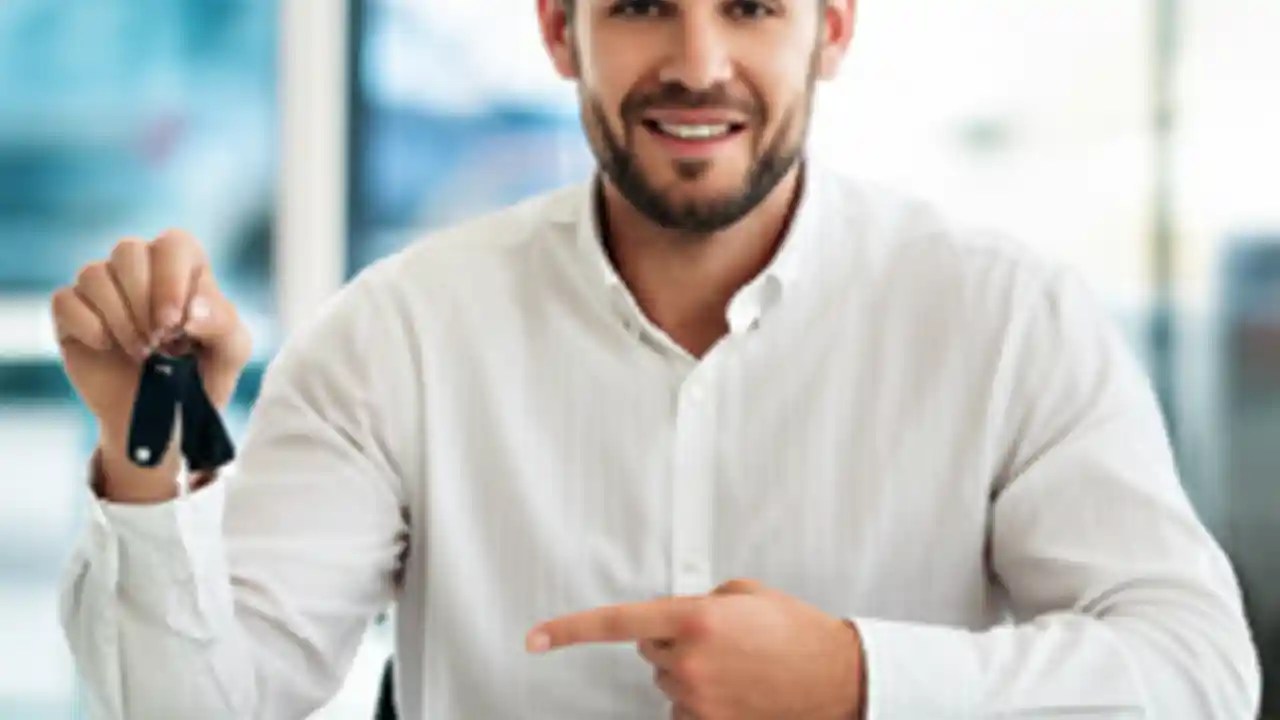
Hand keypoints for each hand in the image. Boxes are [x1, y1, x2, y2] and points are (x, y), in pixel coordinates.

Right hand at [49, 230, 251, 500]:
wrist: (162, 417)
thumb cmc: (201, 375)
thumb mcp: (230, 353)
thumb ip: (224, 324)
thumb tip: (193, 311)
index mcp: (184, 267)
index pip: (174, 243)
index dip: (172, 278)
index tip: (176, 322)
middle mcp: (140, 267)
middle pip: (128, 250)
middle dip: (144, 300)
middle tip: (159, 340)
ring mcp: (102, 287)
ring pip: (94, 273)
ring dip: (121, 319)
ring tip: (141, 352)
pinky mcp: (71, 310)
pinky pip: (66, 299)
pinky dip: (88, 326)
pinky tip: (106, 348)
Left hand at [526, 578, 865, 719]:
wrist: (835, 678)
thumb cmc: (797, 634)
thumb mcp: (745, 593)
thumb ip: (700, 597)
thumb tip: (679, 608)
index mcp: (694, 619)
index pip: (615, 622)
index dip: (568, 630)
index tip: (536, 638)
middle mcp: (688, 661)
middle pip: (648, 648)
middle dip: (672, 639)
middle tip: (718, 638)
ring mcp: (697, 699)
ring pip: (667, 680)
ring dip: (690, 670)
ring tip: (737, 664)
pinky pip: (684, 709)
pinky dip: (701, 699)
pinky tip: (734, 688)